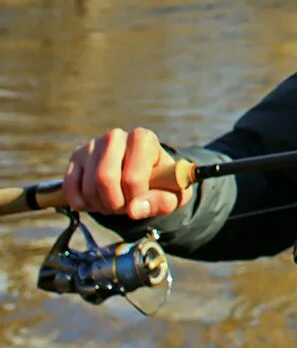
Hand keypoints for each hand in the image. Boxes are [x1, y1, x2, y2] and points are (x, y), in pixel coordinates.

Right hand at [63, 128, 190, 218]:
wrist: (145, 177)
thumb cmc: (163, 184)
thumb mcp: (174, 195)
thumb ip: (161, 202)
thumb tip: (134, 210)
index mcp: (143, 139)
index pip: (132, 178)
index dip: (136, 198)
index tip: (142, 201)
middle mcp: (116, 137)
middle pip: (104, 179)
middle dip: (115, 203)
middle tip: (125, 207)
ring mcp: (93, 145)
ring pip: (88, 187)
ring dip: (101, 205)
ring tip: (115, 203)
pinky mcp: (76, 157)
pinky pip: (71, 189)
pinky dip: (83, 204)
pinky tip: (98, 200)